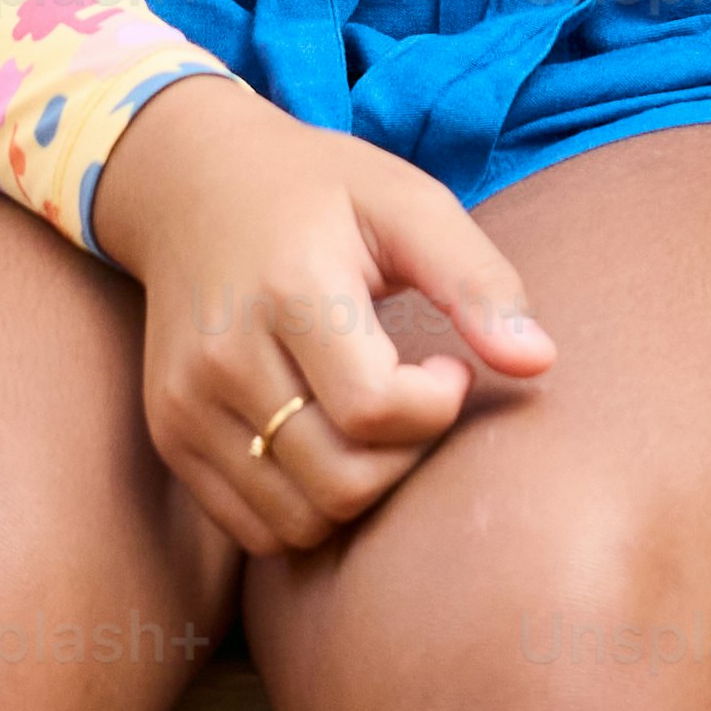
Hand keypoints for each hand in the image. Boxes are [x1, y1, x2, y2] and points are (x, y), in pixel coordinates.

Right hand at [87, 80, 558, 554]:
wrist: (189, 182)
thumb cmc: (318, 191)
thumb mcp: (407, 203)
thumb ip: (476, 280)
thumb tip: (539, 362)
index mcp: (289, 290)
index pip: (374, 409)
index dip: (436, 405)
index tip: (450, 365)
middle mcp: (223, 357)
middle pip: (341, 481)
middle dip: (407, 458)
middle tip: (416, 398)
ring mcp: (186, 404)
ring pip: (299, 520)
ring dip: (360, 491)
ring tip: (371, 420)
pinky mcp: (171, 435)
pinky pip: (254, 527)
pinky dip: (307, 506)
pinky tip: (327, 441)